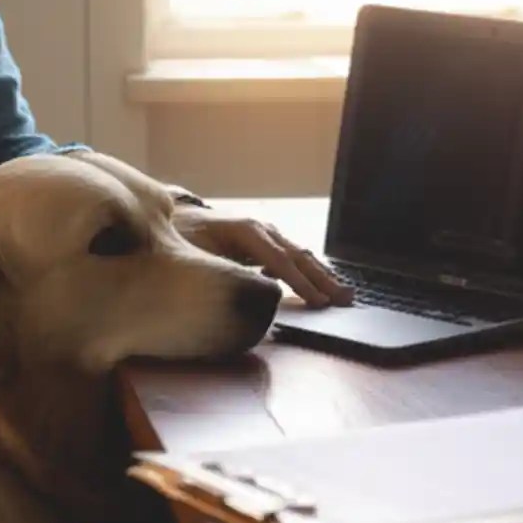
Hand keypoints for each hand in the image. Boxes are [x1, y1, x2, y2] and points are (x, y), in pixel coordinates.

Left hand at [173, 205, 353, 307]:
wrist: (178, 219)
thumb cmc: (183, 238)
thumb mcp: (196, 255)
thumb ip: (222, 270)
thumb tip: (251, 290)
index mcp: (246, 231)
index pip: (280, 260)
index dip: (299, 283)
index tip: (317, 303)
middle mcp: (262, 230)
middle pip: (298, 257)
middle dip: (322, 279)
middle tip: (344, 299)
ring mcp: (267, 235)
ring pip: (300, 257)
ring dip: (321, 277)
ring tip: (343, 296)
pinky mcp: (266, 245)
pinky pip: (293, 260)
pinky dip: (309, 274)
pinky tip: (321, 290)